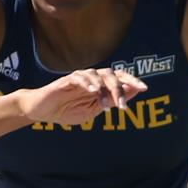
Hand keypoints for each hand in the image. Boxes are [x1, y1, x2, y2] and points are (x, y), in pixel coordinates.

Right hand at [17, 68, 147, 125]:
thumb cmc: (67, 111)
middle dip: (120, 88)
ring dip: (105, 90)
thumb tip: (132, 93)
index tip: (144, 88)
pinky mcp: (65, 81)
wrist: (43, 113)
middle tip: (123, 105)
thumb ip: (111, 101)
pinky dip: (88, 83)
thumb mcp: (93, 110)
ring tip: (107, 105)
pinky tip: (93, 91)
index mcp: (100, 85)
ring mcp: (79, 78)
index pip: (119, 78)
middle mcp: (91, 78)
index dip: (132, 81)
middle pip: (111, 74)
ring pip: (97, 74)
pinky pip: (79, 77)